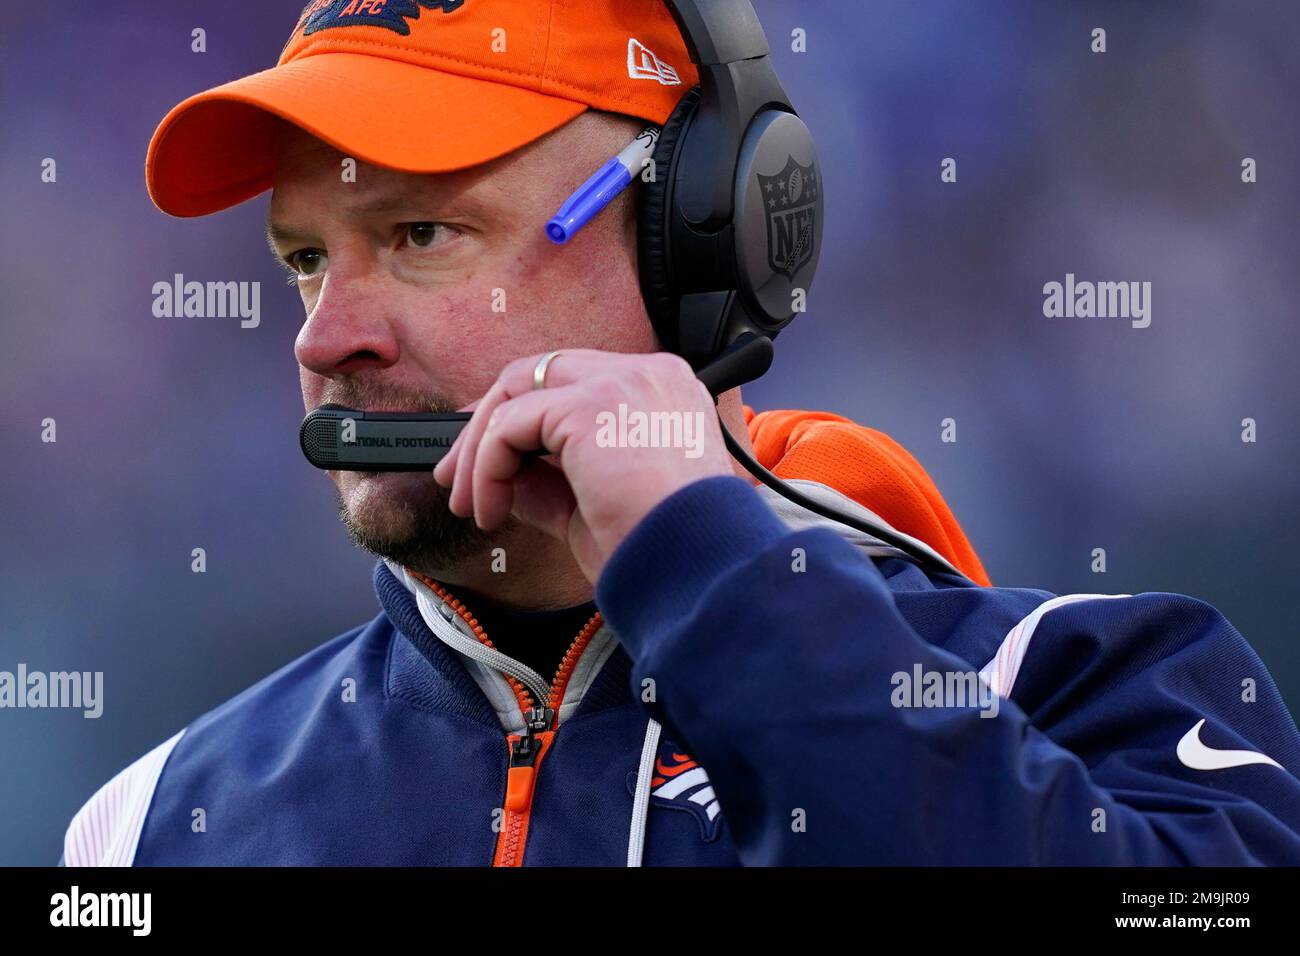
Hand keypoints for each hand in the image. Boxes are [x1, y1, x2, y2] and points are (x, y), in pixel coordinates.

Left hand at [433, 349, 734, 582]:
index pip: (571, 383)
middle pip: (538, 374)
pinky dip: (488, 468)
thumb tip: (501, 475)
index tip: (489, 464)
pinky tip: (494, 512)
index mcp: (660, 393)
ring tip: (474, 507)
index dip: (522, 418)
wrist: (695, 570)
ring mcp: (620, 382)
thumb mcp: (595, 507)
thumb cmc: (662, 549)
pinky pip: (510, 425)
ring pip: (516, 393)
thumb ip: (550, 480)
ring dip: (480, 453)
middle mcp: (646, 374)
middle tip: (458, 481)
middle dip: (485, 426)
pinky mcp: (591, 405)